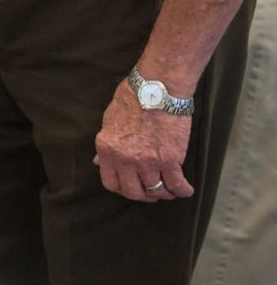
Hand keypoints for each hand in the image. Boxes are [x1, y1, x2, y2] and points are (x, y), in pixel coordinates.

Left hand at [94, 81, 193, 201]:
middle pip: (133, 192)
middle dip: (142, 196)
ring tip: (168, 191)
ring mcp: (147, 161)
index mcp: (107, 149)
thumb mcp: (109, 120)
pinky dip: (182, 190)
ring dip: (163, 194)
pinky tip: (185, 190)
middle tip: (150, 193)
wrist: (157, 88)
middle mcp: (125, 159)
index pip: (110, 182)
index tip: (130, 187)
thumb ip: (106, 145)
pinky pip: (176, 184)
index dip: (122, 189)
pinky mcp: (170, 159)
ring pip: (155, 191)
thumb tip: (100, 162)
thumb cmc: (133, 98)